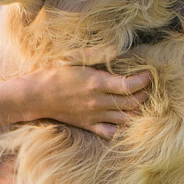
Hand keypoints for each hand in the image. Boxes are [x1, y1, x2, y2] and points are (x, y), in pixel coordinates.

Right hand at [19, 65, 149, 137]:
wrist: (35, 96)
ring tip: (141, 99)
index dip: (144, 80)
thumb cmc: (53, 73)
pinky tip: (126, 119)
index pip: (129, 86)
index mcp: (96, 83)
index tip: (149, 73)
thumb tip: (117, 51)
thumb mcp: (73, 58)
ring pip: (126, 119)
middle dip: (146, 93)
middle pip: (133, 102)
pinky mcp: (89, 125)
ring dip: (138, 110)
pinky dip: (123, 128)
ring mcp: (94, 116)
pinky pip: (111, 132)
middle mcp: (98, 102)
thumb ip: (96, 54)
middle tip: (148, 85)